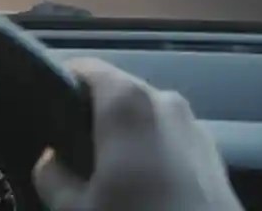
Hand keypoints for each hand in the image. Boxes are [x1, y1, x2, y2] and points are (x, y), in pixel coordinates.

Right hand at [32, 58, 241, 210]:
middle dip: (92, 121)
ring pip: (144, 121)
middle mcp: (165, 102)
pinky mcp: (215, 157)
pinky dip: (152, 158)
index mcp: (127, 101)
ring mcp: (196, 128)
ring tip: (109, 182)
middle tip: (72, 160)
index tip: (45, 118)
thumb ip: (52, 176)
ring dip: (124, 142)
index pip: (83, 68)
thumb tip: (50, 162)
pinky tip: (143, 194)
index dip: (59, 87)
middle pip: (115, 95)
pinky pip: (169, 144)